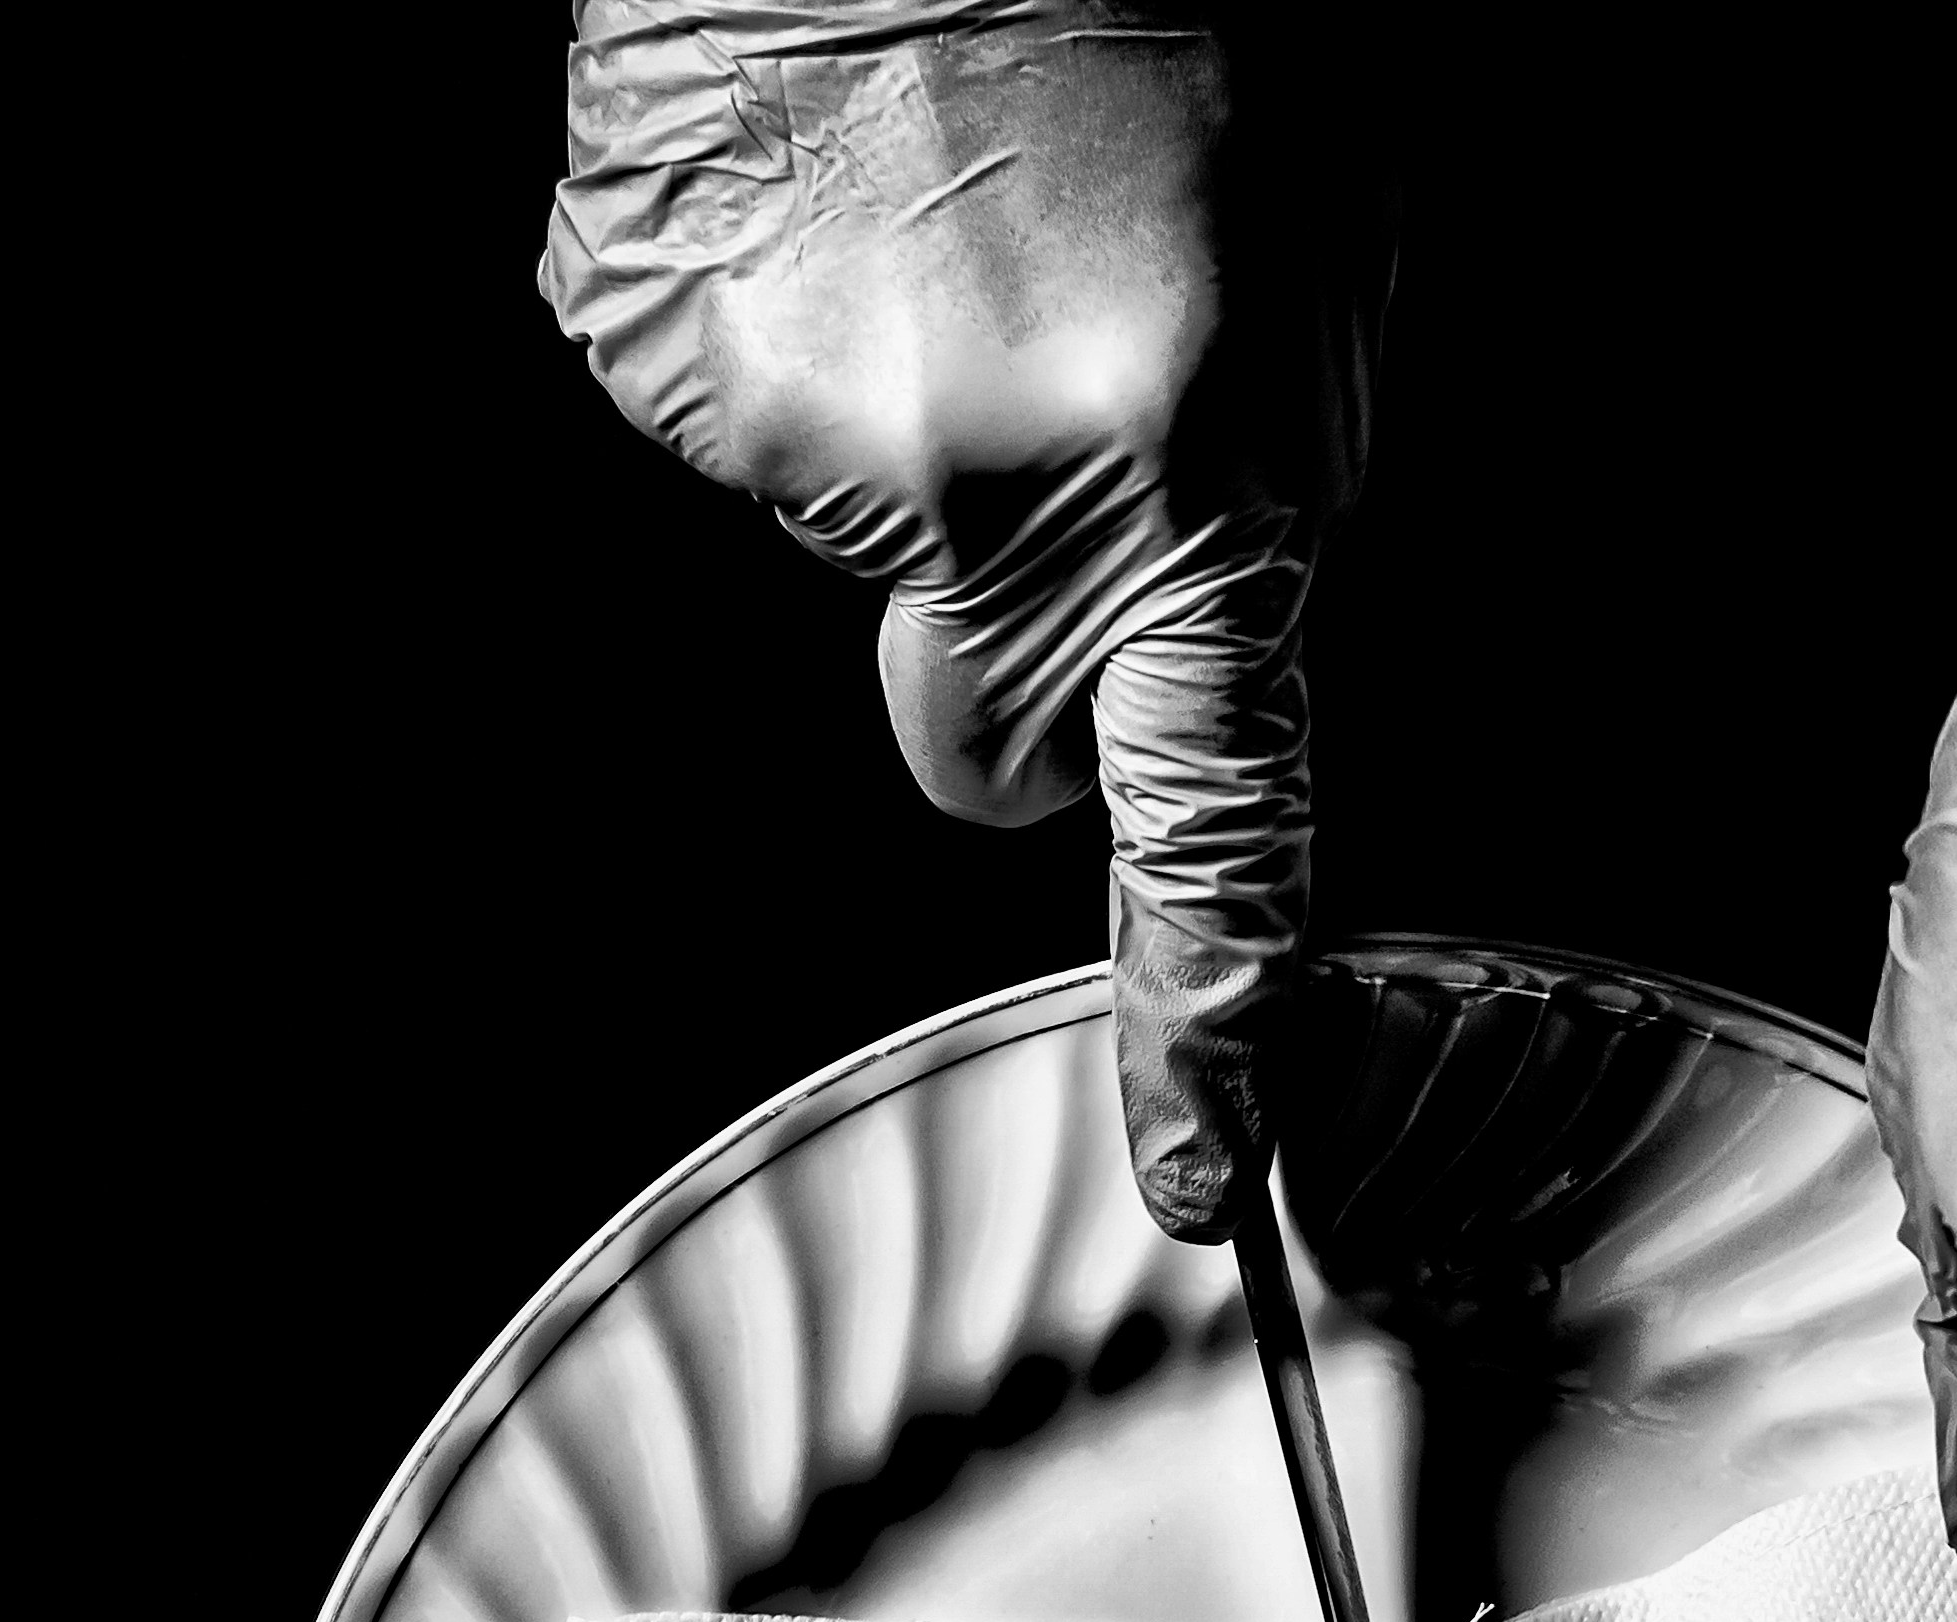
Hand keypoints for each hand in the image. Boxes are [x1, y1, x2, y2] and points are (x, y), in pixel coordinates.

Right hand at [544, 5, 1386, 1239]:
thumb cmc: (1169, 25)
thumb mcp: (1322, 284)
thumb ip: (1267, 511)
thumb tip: (1192, 659)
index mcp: (1184, 486)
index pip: (1208, 832)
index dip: (1205, 1017)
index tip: (1199, 1171)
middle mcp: (977, 490)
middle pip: (977, 745)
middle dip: (1016, 646)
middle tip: (1059, 436)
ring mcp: (781, 427)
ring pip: (857, 559)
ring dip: (911, 443)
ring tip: (954, 229)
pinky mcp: (634, 337)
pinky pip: (728, 425)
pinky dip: (780, 338)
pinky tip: (840, 200)